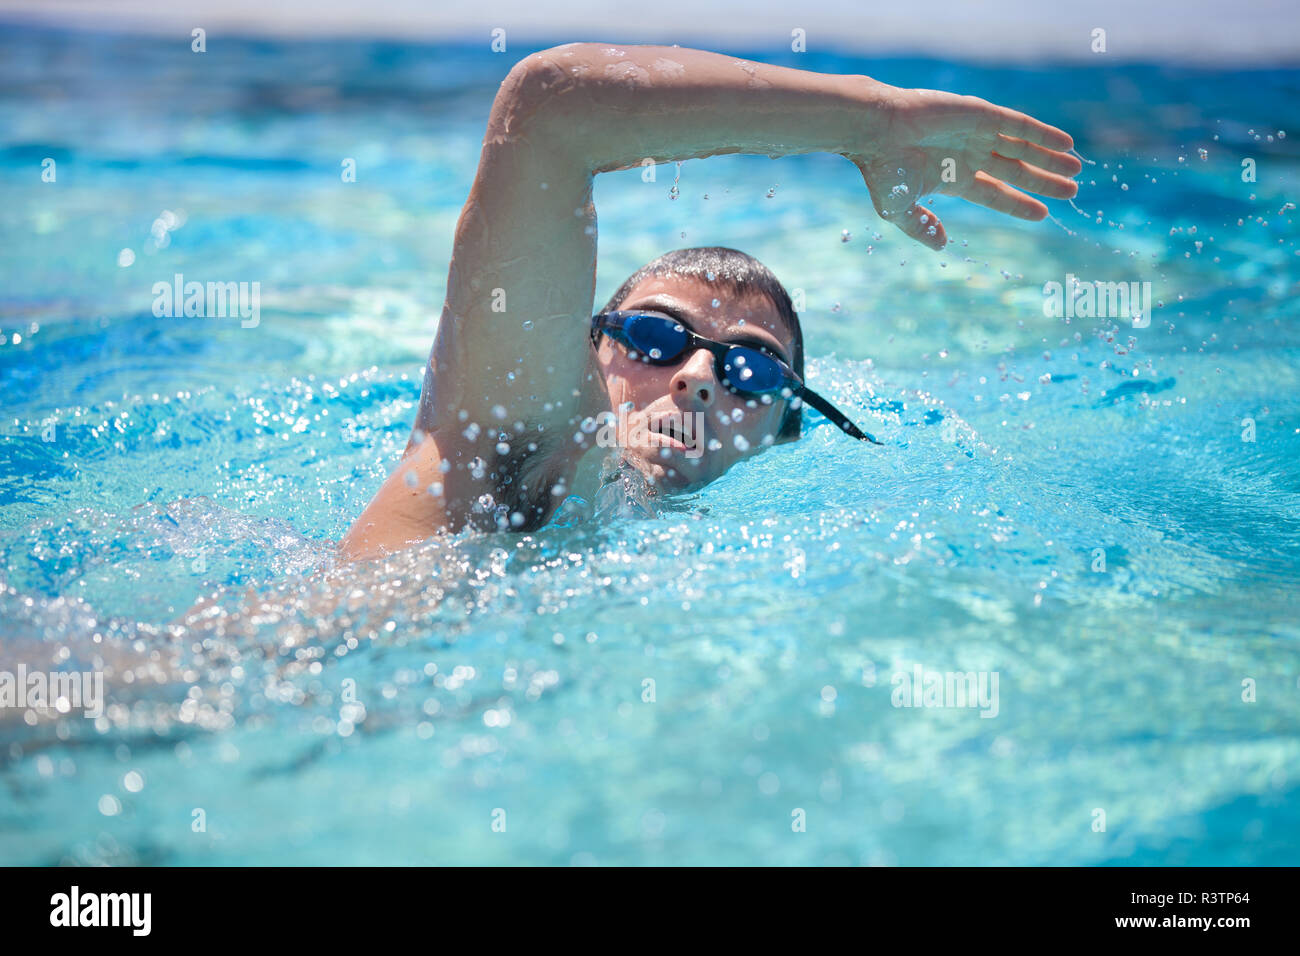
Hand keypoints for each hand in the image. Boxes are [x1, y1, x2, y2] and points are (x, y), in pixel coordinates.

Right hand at [846, 86, 1080, 249]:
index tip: (1043, 214)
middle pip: (1016, 171)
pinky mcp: (981, 114)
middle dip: (1043, 181)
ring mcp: (976, 133)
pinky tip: (1067, 144)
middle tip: (1072, 192)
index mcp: (953, 178)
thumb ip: (922, 228)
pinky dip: (1043, 134)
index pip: (994, 193)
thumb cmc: (883, 170)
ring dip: (1050, 158)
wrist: (875, 131)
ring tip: (1076, 169)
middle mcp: (969, 155)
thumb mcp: (900, 209)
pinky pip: (1020, 125)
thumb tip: (943, 245)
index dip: (1019, 203)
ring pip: (1022, 148)